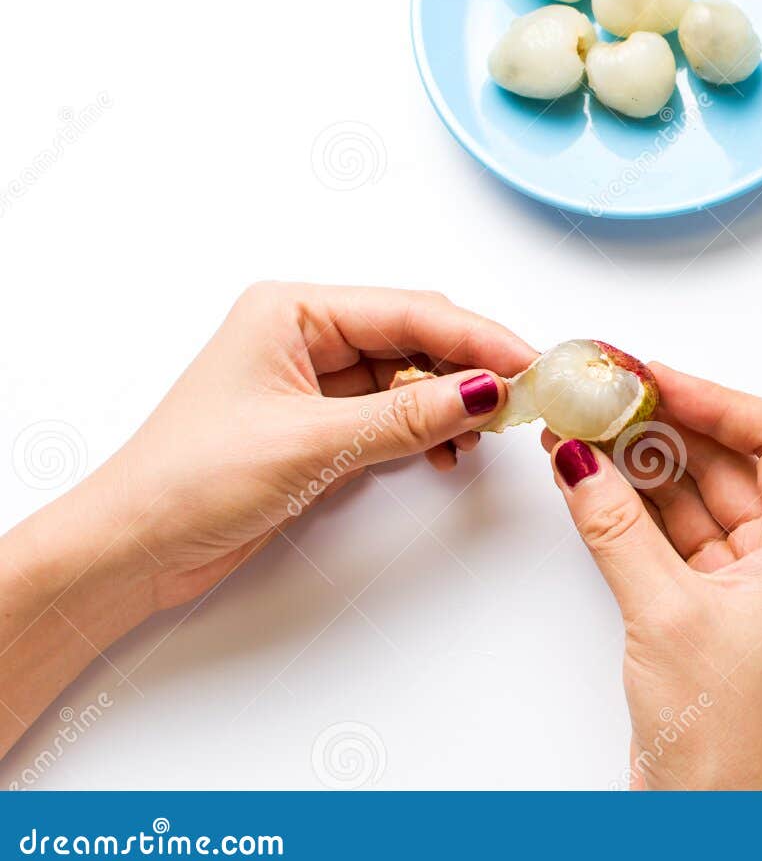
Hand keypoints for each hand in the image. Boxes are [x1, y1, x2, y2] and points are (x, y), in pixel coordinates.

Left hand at [0, 282, 535, 753]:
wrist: (133, 549)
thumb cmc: (190, 480)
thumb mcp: (313, 443)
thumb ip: (407, 416)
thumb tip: (484, 391)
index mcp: (291, 311)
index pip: (410, 310)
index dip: (477, 336)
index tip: (530, 362)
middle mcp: (305, 335)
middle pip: (416, 336)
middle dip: (471, 366)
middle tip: (523, 397)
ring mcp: (314, 381)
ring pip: (411, 376)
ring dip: (450, 402)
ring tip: (485, 433)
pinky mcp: (320, 425)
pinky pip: (394, 413)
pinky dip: (426, 429)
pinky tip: (446, 451)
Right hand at [542, 364, 761, 789]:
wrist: (709, 818)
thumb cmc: (723, 735)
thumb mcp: (663, 614)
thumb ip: (616, 528)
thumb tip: (581, 461)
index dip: (719, 399)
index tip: (656, 379)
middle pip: (732, 460)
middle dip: (668, 424)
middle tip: (607, 394)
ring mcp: (747, 583)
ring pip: (697, 494)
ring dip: (642, 462)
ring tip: (585, 426)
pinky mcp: (708, 607)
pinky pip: (673, 534)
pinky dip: (633, 506)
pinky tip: (591, 479)